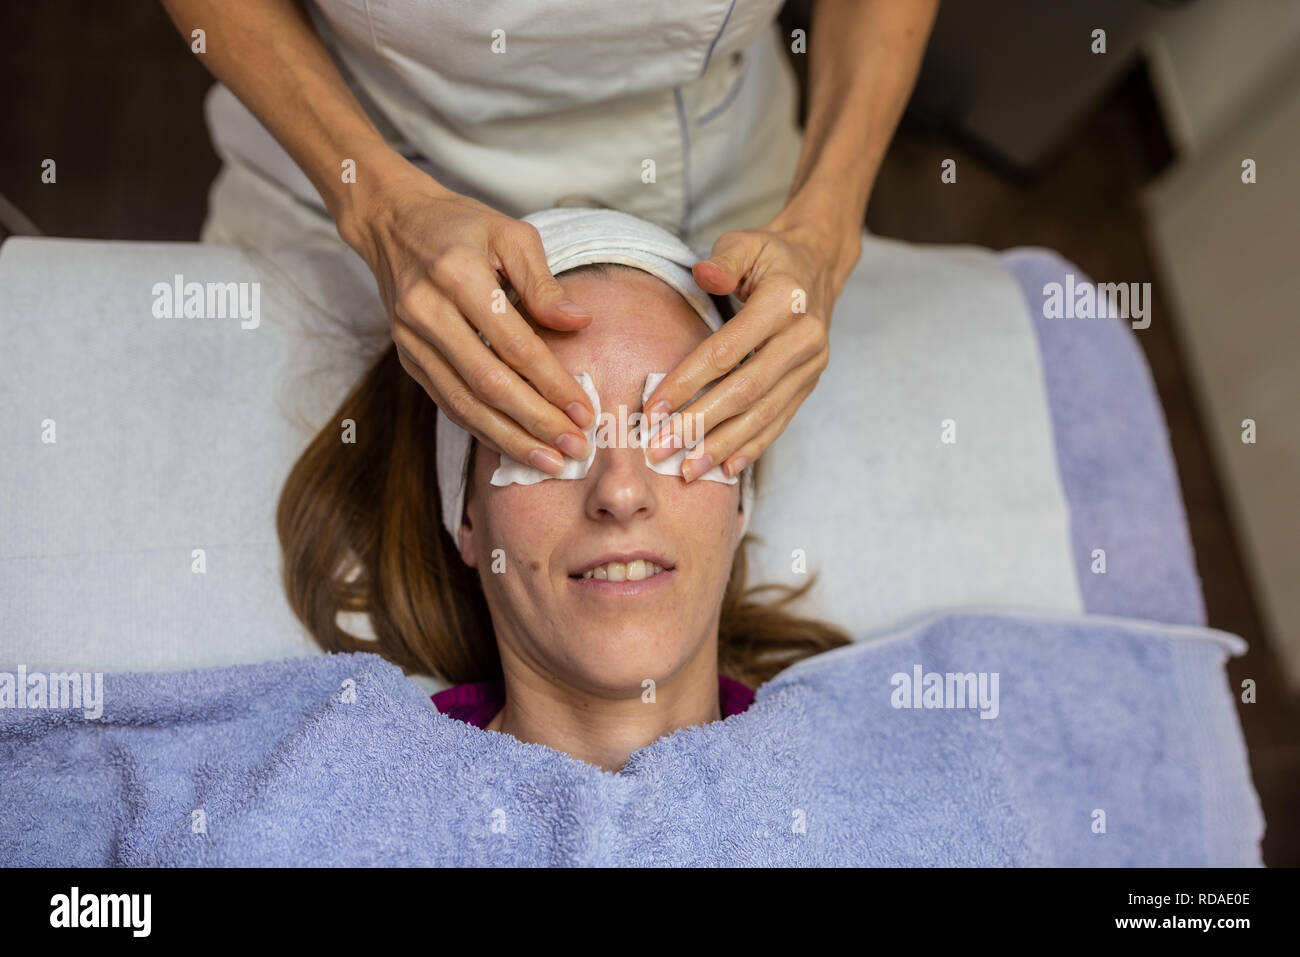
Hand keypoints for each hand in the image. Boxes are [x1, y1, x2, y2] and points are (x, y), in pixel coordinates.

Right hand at [341, 161, 596, 474]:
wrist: (393, 223)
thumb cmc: (462, 226)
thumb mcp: (510, 234)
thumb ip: (544, 282)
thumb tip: (578, 323)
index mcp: (458, 275)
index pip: (514, 343)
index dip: (551, 382)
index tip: (584, 411)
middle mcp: (427, 312)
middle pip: (488, 383)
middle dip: (535, 423)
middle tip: (575, 449)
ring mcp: (411, 340)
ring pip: (464, 403)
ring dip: (510, 439)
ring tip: (549, 462)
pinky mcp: (407, 358)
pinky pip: (448, 403)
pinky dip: (483, 430)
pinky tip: (514, 447)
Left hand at [643, 218, 859, 480]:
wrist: (818, 266)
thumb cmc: (770, 256)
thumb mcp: (747, 242)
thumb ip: (724, 259)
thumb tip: (704, 274)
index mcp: (785, 301)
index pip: (727, 351)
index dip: (688, 382)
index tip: (652, 409)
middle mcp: (804, 338)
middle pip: (744, 391)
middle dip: (699, 424)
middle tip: (659, 449)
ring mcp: (811, 366)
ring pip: (763, 414)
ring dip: (723, 446)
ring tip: (687, 470)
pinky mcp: (810, 383)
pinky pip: (780, 421)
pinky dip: (752, 447)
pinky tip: (725, 468)